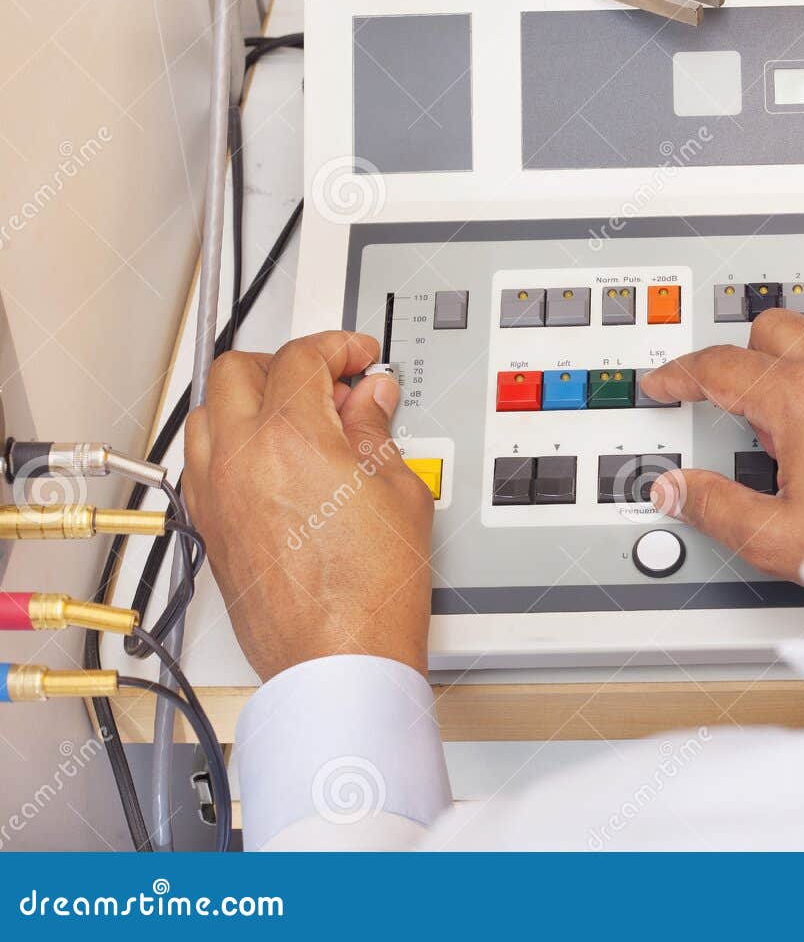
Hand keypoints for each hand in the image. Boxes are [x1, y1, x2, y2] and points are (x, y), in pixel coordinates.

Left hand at [182, 331, 434, 679]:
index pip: (301, 357)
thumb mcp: (401, 491)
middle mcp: (239, 459)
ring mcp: (216, 495)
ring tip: (295, 415)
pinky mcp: (209, 528)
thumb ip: (378, 432)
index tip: (358, 357)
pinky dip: (231, 443)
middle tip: (327, 378)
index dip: (337, 346)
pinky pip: (202, 461)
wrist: (341, 658)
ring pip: (207, 412)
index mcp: (291, 438)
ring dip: (248, 398)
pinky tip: (270, 459)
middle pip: (237, 369)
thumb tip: (370, 400)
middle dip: (284, 361)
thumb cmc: (372, 592)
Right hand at [638, 303, 803, 579]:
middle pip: (771, 327)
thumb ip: (717, 508)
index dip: (681, 375)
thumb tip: (677, 489)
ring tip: (799, 386)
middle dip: (743, 357)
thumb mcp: (780, 539)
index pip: (718, 367)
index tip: (668, 384)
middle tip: (744, 406)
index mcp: (801, 399)